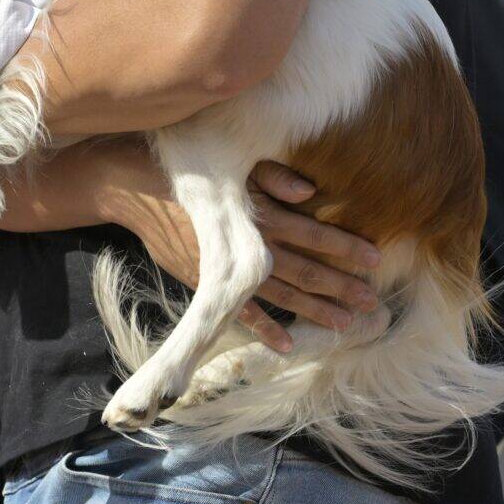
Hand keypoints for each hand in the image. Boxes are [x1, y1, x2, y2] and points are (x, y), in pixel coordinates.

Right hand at [102, 148, 381, 353]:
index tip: (375, 259)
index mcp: (256, 211)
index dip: (344, 246)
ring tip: (344, 324)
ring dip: (312, 310)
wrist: (129, 184)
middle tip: (371, 302)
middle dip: (339, 285)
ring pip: (279, 294)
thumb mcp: (226, 159)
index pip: (311, 232)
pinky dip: (265, 328)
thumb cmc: (183, 164)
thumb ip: (269, 174)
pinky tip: (288, 344)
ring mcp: (224, 266)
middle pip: (302, 269)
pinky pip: (240, 312)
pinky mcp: (204, 280)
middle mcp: (244, 242)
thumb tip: (309, 191)